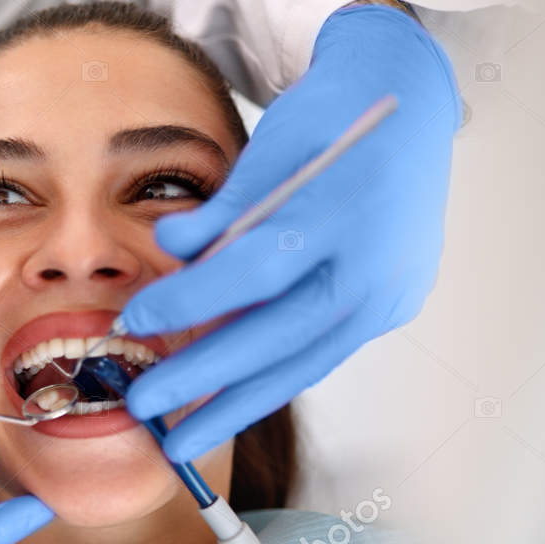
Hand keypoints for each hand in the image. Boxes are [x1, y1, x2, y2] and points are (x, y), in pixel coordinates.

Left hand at [124, 3, 461, 461]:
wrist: (411, 105)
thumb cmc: (328, 118)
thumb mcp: (269, 146)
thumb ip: (221, 210)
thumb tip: (169, 248)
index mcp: (342, 209)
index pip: (255, 269)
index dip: (190, 301)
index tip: (134, 322)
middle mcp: (376, 260)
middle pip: (281, 335)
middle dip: (206, 380)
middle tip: (144, 410)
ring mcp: (392, 290)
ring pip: (306, 362)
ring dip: (239, 405)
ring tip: (184, 438)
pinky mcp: (395, 306)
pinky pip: (322, 352)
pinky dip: (272, 379)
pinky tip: (228, 405)